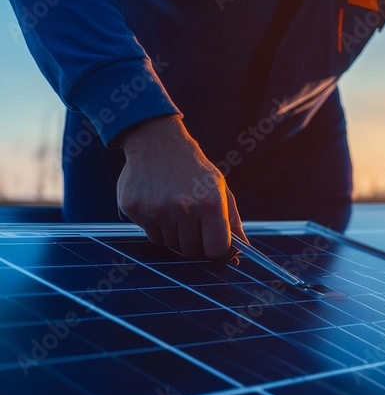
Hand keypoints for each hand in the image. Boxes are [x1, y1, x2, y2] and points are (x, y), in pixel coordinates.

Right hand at [117, 115, 246, 260]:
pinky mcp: (134, 208)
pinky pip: (149, 233)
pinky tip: (158, 204)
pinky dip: (155, 226)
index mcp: (210, 203)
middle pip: (191, 251)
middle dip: (196, 245)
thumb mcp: (220, 189)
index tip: (217, 251)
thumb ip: (232, 222)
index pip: (216, 249)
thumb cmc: (193, 168)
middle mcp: (183, 208)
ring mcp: (156, 209)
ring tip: (175, 210)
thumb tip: (240, 252)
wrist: (157, 140)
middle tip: (194, 226)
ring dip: (174, 235)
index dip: (218, 254)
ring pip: (169, 244)